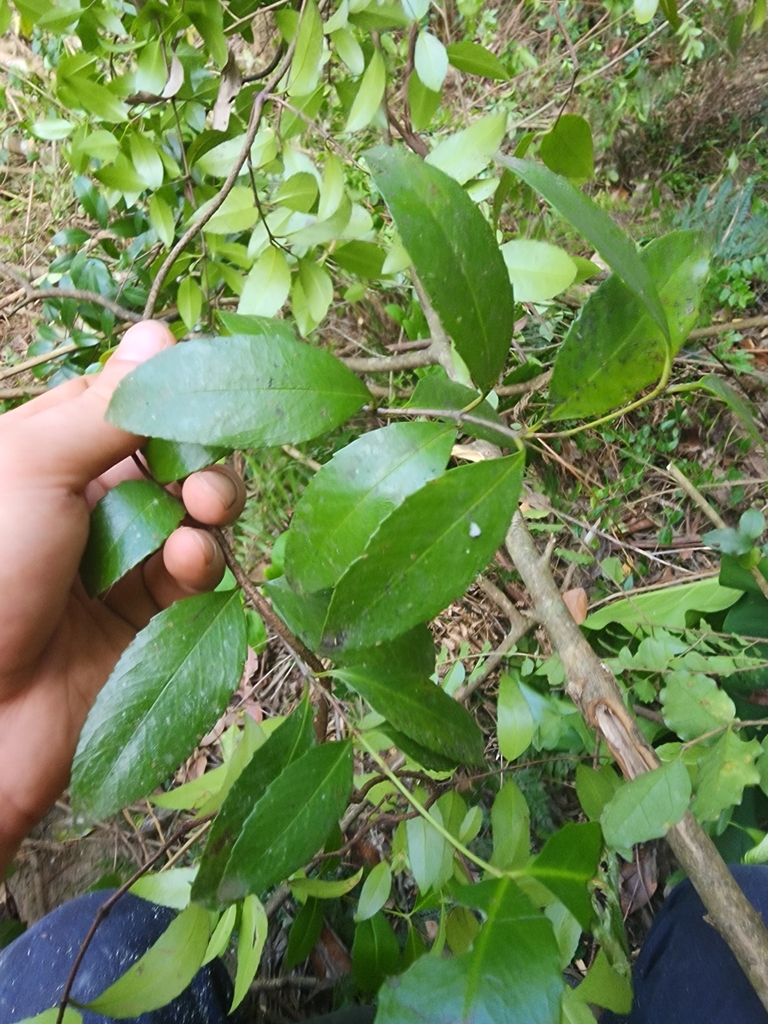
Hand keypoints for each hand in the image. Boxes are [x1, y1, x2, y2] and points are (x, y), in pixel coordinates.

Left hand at [0, 322, 244, 873]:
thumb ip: (105, 406)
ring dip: (210, 504)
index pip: (128, 401)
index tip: (214, 387)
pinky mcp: (144, 612)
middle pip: (172, 455)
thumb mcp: (33, 466)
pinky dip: (200, 560)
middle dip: (203, 454)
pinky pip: (191, 571)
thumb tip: (160, 332)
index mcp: (47, 451)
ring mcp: (115, 556)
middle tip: (208, 468)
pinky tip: (191, 561)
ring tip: (207, 512)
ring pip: (192, 511)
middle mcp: (84, 498)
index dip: (173, 393)